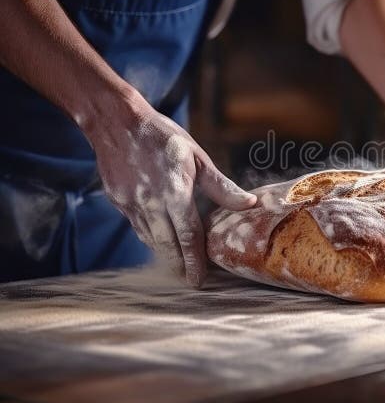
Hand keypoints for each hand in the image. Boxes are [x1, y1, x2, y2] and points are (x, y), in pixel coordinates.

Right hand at [83, 95, 256, 286]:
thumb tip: (249, 203)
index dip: (197, 260)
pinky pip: (137, 226)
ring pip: (150, 239)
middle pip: (168, 246)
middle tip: (192, 281)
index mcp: (175, 193)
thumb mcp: (198, 157)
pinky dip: (150, 236)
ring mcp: (131, 204)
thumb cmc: (163, 136)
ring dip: (165, 253)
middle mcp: (151, 204)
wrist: (116, 121)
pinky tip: (161, 239)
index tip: (200, 279)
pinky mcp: (118, 201)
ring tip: (180, 264)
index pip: (189, 236)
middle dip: (180, 266)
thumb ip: (221, 186)